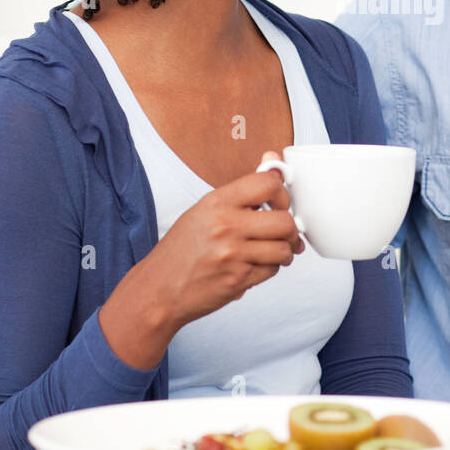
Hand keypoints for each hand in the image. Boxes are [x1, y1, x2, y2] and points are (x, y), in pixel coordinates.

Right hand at [100, 152, 304, 367]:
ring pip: (284, 248)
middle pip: (284, 220)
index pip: (267, 183)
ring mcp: (233, 255)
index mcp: (217, 203)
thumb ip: (242, 190)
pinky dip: (270, 268)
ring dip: (285, 251)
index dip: (281, 192)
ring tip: (274, 250)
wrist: (159, 289)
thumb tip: (273, 159)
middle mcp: (226, 226)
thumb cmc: (180, 250)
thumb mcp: (204, 211)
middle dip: (291, 228)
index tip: (279, 201)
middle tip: (284, 231)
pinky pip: (272, 270)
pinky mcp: (238, 280)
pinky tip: (256, 265)